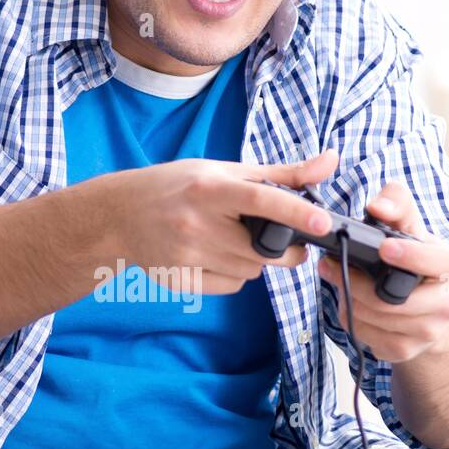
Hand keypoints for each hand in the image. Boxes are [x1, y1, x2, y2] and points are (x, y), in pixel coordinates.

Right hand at [106, 150, 339, 295]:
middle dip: (285, 248)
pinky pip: (231, 286)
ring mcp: (186, 256)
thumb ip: (280, 174)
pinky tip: (214, 255)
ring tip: (231, 239)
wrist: (119, 216)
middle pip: (263, 250)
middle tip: (284, 238)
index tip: (322, 222)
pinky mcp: (180, 281)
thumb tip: (330, 162)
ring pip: (251, 271)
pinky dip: (234, 274)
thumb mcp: (223, 172)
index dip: (295, 213)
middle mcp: (196, 223)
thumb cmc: (177, 187)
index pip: (260, 200)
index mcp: (208, 189)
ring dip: (255, 260)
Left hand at [316, 181, 448, 361]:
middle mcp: (446, 305)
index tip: (385, 248)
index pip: (434, 262)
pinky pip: (363, 335)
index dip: (409, 256)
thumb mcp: (413, 229)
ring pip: (371, 317)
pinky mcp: (404, 351)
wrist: (434, 314)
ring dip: (346, 298)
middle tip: (328, 264)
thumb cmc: (419, 263)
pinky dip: (349, 317)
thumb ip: (397, 204)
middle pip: (390, 299)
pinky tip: (350, 302)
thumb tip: (378, 207)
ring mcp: (427, 332)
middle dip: (353, 281)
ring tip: (339, 280)